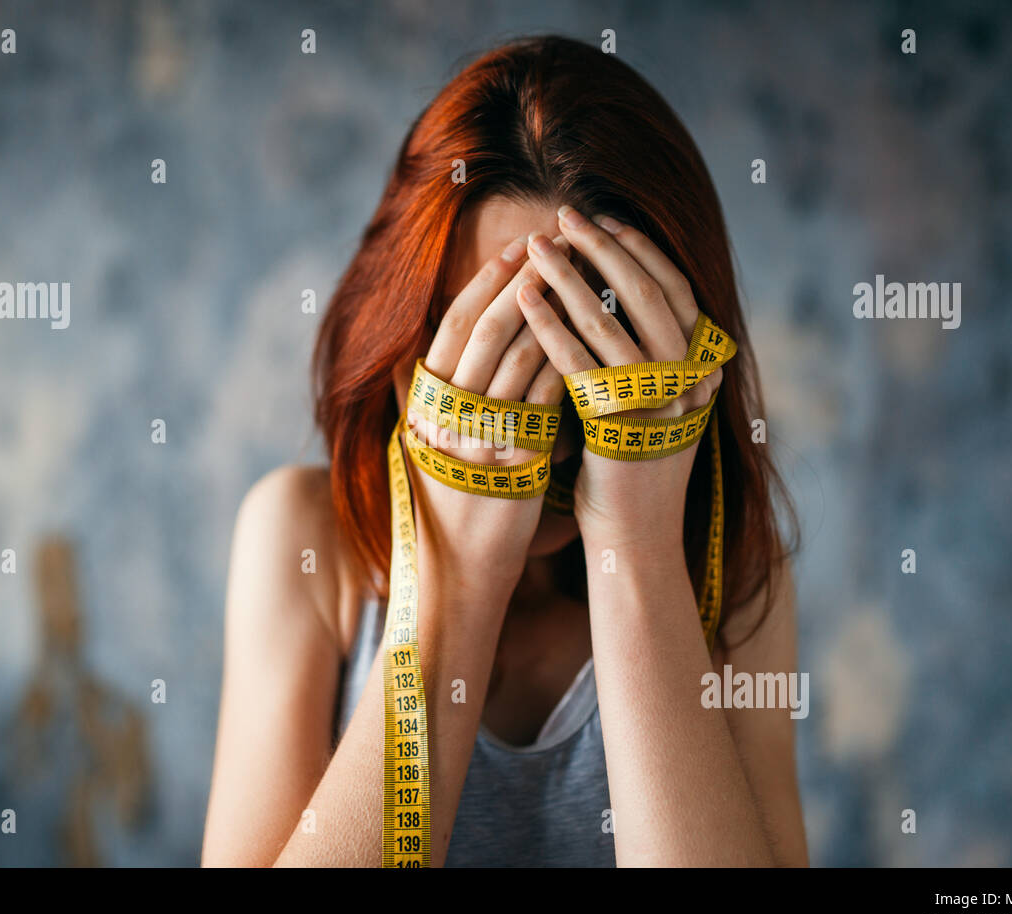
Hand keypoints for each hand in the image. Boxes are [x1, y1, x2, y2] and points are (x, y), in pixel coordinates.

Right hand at [393, 234, 572, 591]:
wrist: (462, 570)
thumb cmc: (446, 504)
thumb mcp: (421, 445)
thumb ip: (417, 397)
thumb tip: (414, 348)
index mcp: (424, 403)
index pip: (454, 328)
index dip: (485, 284)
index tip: (516, 249)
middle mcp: (449, 415)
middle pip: (489, 331)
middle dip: (524, 282)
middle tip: (556, 245)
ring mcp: (482, 437)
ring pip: (523, 357)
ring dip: (557, 313)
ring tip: (584, 280)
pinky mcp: (519, 460)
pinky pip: (550, 397)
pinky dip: (572, 360)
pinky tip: (596, 337)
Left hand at [516, 209, 721, 544]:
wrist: (637, 538)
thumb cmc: (634, 470)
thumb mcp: (659, 405)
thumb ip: (653, 356)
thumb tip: (623, 293)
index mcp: (704, 368)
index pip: (676, 291)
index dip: (640, 251)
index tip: (606, 220)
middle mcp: (691, 379)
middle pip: (646, 295)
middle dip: (603, 249)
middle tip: (566, 215)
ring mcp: (659, 402)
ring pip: (609, 322)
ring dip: (568, 277)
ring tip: (535, 246)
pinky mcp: (620, 424)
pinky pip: (578, 361)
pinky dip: (549, 324)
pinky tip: (524, 298)